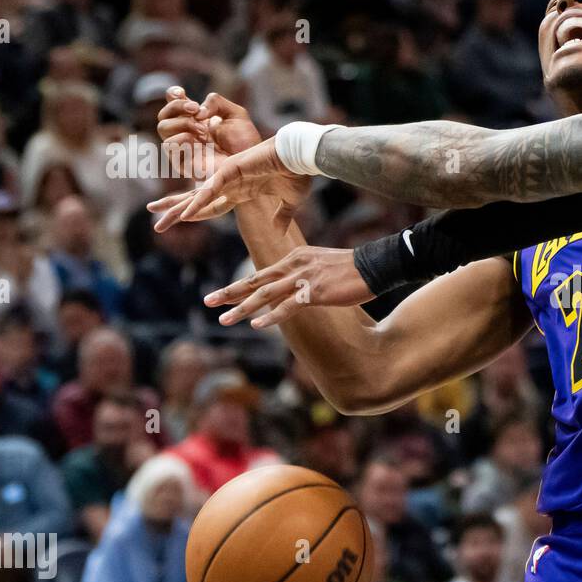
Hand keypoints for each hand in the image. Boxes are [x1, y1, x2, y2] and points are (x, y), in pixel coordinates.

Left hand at [149, 137, 310, 230]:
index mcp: (241, 190)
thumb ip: (282, 217)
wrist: (301, 158)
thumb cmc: (297, 175)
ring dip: (177, 209)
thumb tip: (279, 232)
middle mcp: (229, 183)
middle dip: (176, 210)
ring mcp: (227, 176)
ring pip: (197, 195)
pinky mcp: (230, 171)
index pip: (213, 205)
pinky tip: (185, 215)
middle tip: (157, 223)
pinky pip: (210, 190)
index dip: (198, 212)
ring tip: (158, 220)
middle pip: (197, 199)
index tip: (183, 219)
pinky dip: (198, 203)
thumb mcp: (290, 203)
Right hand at [156, 87, 262, 173]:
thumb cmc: (244, 142)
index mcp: (196, 119)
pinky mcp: (183, 163)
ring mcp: (183, 148)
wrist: (250, 164)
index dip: (173, 95)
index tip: (182, 92)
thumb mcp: (235, 114)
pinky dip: (181, 139)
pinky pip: (169, 147)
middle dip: (177, 107)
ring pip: (163, 128)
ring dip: (182, 123)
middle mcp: (186, 132)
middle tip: (196, 110)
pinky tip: (198, 141)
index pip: (174, 103)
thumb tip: (197, 110)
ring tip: (203, 130)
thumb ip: (216, 102)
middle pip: (164, 115)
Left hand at [205, 245, 374, 327]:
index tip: (223, 294)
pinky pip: (287, 306)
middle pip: (256, 281)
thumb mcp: (323, 265)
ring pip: (265, 294)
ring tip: (224, 319)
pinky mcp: (314, 292)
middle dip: (229, 293)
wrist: (374, 264)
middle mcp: (294, 265)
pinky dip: (271, 315)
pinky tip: (257, 324)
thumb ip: (306, 273)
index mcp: (295, 258)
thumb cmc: (353, 267)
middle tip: (207, 301)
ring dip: (242, 308)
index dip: (241, 286)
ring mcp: (302, 278)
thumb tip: (298, 287)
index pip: (262, 274)